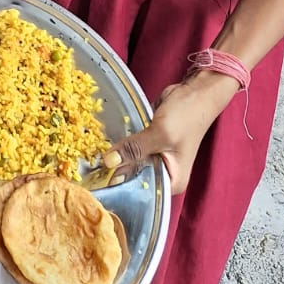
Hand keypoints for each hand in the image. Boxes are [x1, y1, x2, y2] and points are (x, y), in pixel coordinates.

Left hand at [100, 71, 235, 195]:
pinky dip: (121, 145)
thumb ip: (135, 149)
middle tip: (87, 168)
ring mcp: (156, 158)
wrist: (196, 92)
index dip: (119, 186)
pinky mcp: (149, 143)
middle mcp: (164, 173)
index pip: (142, 191)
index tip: (94, 181)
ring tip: (89, 157)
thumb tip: (108, 162)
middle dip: (114, 171)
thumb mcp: (160, 134)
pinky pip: (131, 148)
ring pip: (131, 161)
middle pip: (134, 177)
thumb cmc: (186, 116)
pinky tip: (102, 144)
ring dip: (115, 157)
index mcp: (172, 181)